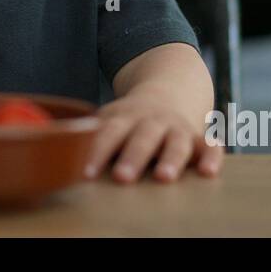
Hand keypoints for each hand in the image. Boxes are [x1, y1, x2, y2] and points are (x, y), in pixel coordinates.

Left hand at [85, 89, 223, 182]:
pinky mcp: (199, 138)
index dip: (97, 152)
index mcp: (125, 117)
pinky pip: (211, 145)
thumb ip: (91, 135)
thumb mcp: (109, 119)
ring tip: (163, 177)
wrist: (167, 93)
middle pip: (141, 138)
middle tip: (122, 177)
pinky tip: (209, 173)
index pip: (108, 133)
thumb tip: (59, 154)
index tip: (86, 172)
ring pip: (175, 142)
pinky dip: (212, 157)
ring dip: (170, 159)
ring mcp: (177, 128)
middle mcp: (151, 122)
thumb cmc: (128, 120)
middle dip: (132, 157)